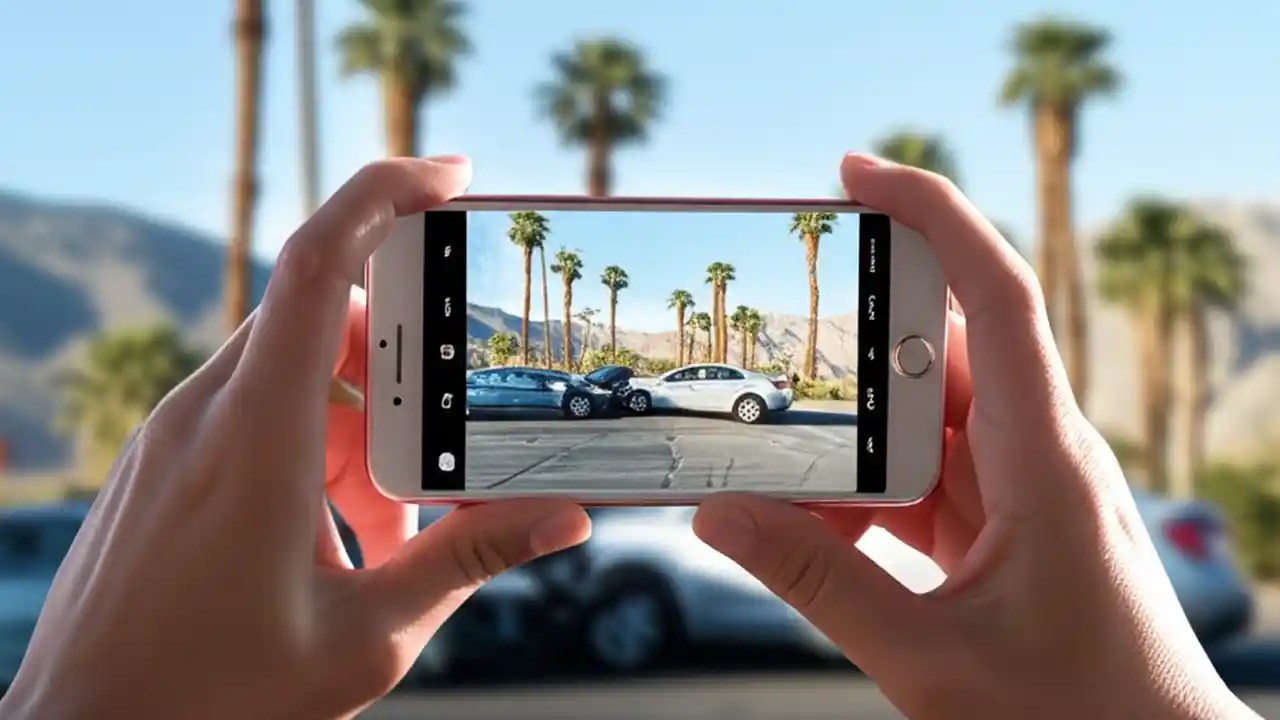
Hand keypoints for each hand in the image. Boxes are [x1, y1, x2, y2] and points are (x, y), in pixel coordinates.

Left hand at [0, 157, 590, 718]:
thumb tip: (561, 517)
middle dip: (404, 364)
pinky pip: (256, 419)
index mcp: (255, 436)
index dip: (385, 194)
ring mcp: (175, 436)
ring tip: (391, 532)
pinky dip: (317, 456)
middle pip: (322, 324)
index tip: (452, 173)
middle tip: (453, 430)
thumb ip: (467, 561)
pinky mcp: (164, 464)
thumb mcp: (365, 636)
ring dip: (363, 430)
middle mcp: (205, 414)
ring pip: (294, 379)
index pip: (317, 265)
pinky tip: (339, 543)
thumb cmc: (212, 700)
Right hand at [693, 154, 1255, 718]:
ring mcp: (1016, 486)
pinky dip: (859, 491)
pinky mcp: (996, 522)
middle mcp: (1035, 452)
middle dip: (848, 341)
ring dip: (847, 432)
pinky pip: (915, 475)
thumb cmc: (1075, 716)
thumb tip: (719, 516)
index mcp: (1045, 459)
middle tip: (767, 334)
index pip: (996, 300)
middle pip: (937, 350)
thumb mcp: (928, 658)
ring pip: (917, 417)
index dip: (932, 216)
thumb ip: (817, 585)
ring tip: (772, 450)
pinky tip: (814, 524)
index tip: (855, 173)